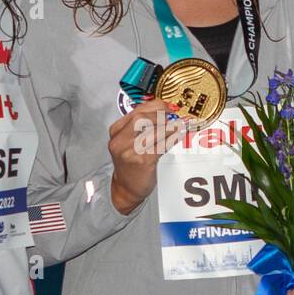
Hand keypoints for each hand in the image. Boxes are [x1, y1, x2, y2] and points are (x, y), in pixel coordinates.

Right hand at [108, 99, 185, 214]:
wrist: (125, 188)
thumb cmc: (130, 165)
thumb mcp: (129, 142)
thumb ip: (141, 127)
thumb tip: (164, 112)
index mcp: (116, 131)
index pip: (136, 111)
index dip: (155, 106)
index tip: (167, 107)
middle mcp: (120, 140)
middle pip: (141, 118)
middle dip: (160, 115)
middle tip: (172, 117)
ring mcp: (130, 151)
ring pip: (152, 131)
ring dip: (168, 127)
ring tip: (177, 127)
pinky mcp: (142, 161)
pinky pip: (160, 146)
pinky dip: (171, 139)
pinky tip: (176, 137)